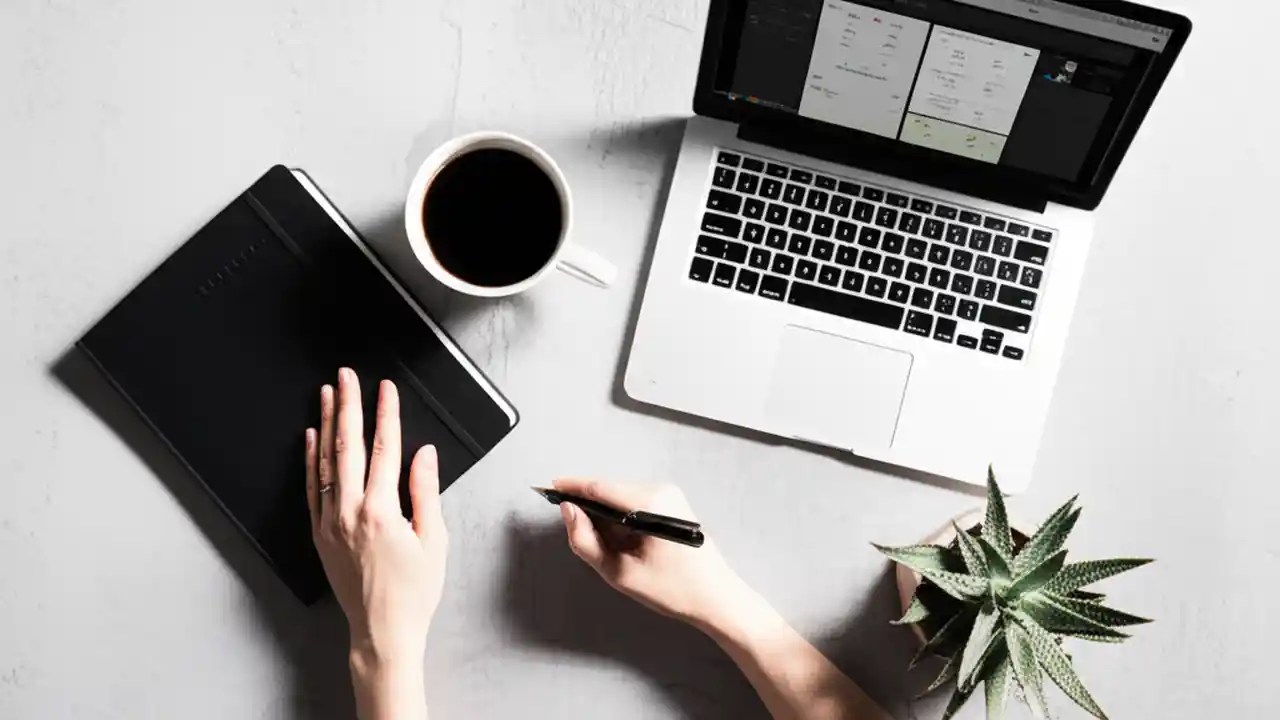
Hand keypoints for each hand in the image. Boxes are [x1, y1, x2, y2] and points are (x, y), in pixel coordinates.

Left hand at [305, 368, 447, 667]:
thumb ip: (425, 492)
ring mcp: (331, 522)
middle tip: (346, 376)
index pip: (384, 448)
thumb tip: (424, 455)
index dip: (386, 413)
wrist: (382, 630)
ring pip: (325, 462)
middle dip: (349, 406)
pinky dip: (310, 460)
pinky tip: (311, 438)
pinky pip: (311, 488)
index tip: (385, 388)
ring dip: (327, 424)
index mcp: (382, 510)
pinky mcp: (320, 534)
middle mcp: (351, 511)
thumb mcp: (434, 540)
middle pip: (349, 446)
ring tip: (327, 395)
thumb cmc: (414, 591)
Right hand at [554, 478, 745, 627]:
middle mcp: (661, 490)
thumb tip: (568, 511)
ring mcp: (669, 495)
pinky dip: (619, 517)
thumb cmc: (672, 590)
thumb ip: (586, 541)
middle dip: (587, 504)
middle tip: (572, 529)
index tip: (548, 489)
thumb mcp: (620, 572)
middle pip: (609, 490)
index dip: (572, 487)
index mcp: (650, 503)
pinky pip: (634, 503)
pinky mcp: (673, 504)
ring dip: (604, 513)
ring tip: (598, 543)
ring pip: (621, 496)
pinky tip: (619, 541)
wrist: (717, 598)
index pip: (600, 487)